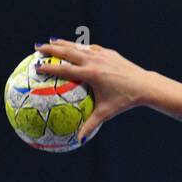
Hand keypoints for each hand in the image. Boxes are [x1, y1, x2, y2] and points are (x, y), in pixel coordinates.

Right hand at [33, 40, 156, 141]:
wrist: (145, 85)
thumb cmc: (124, 101)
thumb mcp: (106, 113)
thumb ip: (90, 125)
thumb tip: (79, 140)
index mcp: (91, 74)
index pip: (64, 70)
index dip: (49, 68)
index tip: (36, 67)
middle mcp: (94, 61)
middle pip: (67, 52)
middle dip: (51, 49)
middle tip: (37, 48)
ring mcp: (102, 54)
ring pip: (78, 46)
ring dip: (63, 43)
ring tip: (51, 41)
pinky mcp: (109, 52)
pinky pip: (90, 47)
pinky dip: (80, 46)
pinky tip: (75, 46)